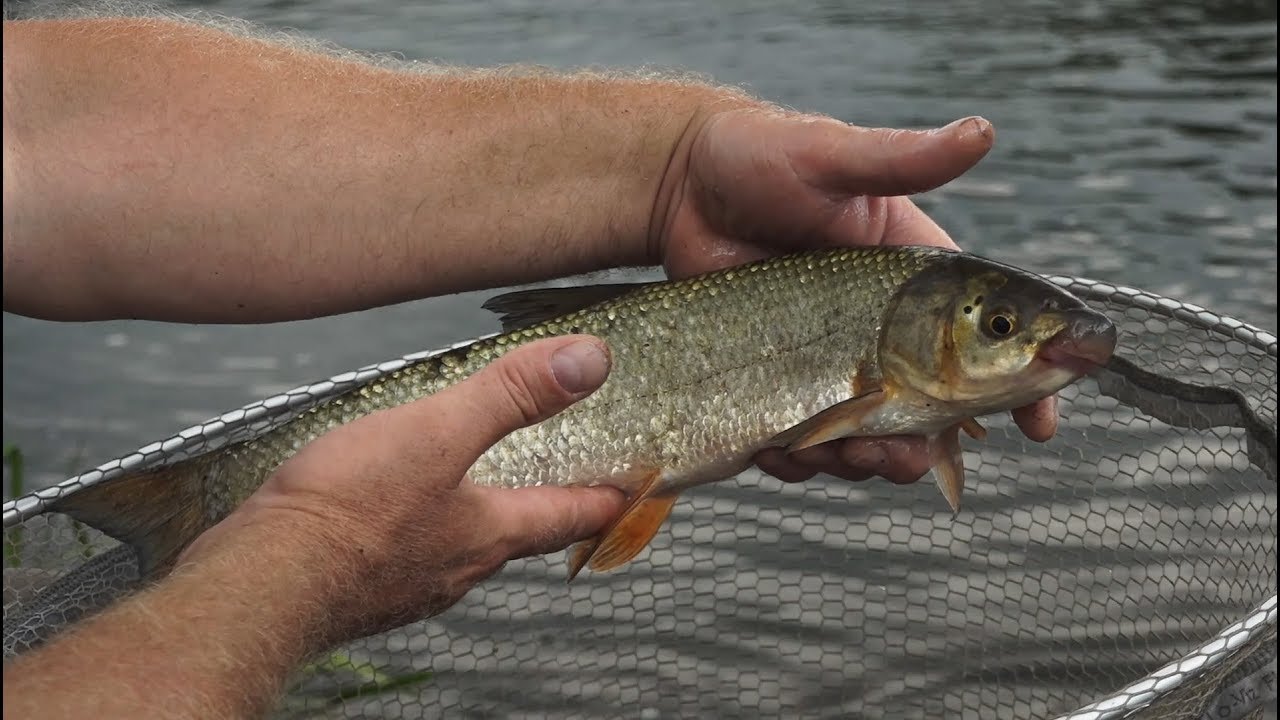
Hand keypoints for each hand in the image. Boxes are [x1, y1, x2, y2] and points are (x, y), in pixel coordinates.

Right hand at [180, 336, 624, 644]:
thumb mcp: (438, 433)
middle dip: (546, 507)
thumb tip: (587, 363)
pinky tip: (395, 510)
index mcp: (490, 532)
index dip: (607, 497)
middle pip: (520, 535)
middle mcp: (458, 567)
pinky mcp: (363, 585)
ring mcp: (410, 582)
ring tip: (480, 488)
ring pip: (463, 546)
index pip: (571, 515)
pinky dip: (421, 527)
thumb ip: (511, 396)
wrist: (259, 584)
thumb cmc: (344, 514)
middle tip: (565, 486)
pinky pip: (409, 552)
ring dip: (481, 518)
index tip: (634, 488)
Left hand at [652, 109, 1057, 484]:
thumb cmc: (759, 156)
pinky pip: (804, 444)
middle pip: (937, 409)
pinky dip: (797, 461)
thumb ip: (902, 159)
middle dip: (929, 444)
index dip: (1026, 381)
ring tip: (837, 450)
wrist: (677, 187)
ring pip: (873, 436)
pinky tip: (775, 449)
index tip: (1038, 423)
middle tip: (903, 450)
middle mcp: (886, 331)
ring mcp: (832, 363)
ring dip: (864, 462)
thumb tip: (981, 133)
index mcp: (916, 279)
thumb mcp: (832, 157)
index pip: (994, 334)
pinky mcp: (780, 384)